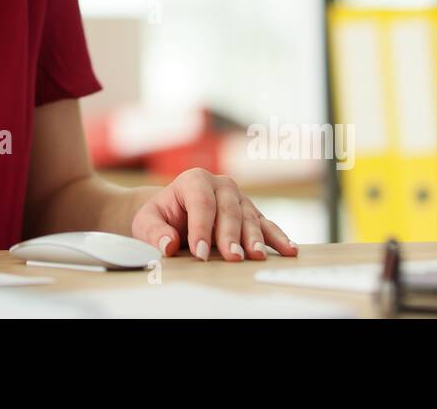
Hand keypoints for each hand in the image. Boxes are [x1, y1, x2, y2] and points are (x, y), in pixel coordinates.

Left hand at [130, 168, 298, 261]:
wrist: (173, 212)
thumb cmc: (162, 216)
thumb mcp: (147, 220)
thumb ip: (154, 231)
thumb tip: (168, 244)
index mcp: (194, 180)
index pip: (201, 203)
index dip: (201, 228)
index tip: (199, 252)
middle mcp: (221, 185)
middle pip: (228, 210)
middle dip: (230, 235)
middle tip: (232, 257)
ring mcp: (239, 198)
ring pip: (249, 217)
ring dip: (255, 238)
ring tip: (257, 256)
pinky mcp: (251, 213)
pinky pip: (266, 225)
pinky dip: (277, 238)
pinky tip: (288, 250)